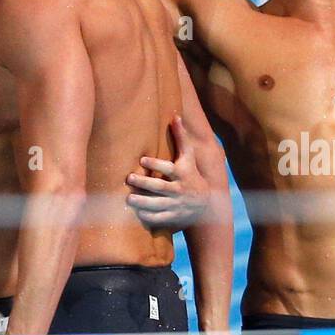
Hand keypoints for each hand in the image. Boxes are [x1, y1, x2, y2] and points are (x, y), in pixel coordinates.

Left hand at [126, 115, 208, 230]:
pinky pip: (159, 218)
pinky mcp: (173, 217)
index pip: (169, 169)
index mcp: (183, 173)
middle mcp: (179, 190)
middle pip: (160, 187)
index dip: (156, 165)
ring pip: (158, 205)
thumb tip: (175, 116)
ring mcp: (176, 205)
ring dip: (142, 203)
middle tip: (129, 178)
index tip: (142, 160)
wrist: (207, 205)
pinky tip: (136, 213)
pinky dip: (148, 217)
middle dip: (144, 183)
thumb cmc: (192, 174)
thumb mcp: (189, 158)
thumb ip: (182, 138)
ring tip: (128, 199)